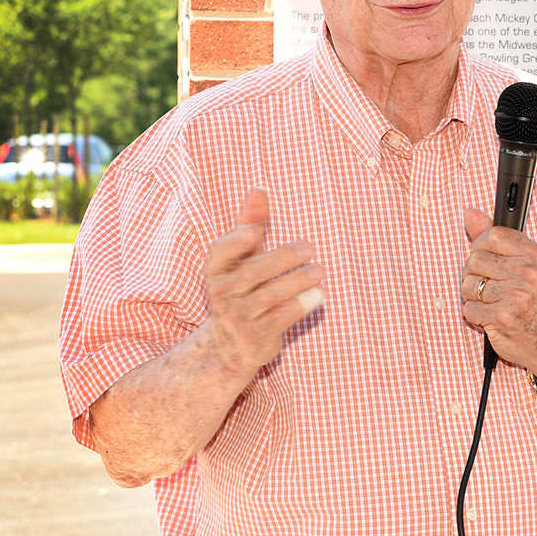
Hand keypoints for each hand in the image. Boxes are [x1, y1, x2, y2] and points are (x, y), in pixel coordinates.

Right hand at [205, 188, 324, 376]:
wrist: (227, 347)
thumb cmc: (240, 289)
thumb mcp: (241, 258)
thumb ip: (249, 223)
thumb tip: (259, 189)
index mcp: (217, 270)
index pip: (220, 252)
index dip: (235, 241)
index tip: (254, 230)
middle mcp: (222, 293)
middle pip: (252, 272)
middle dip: (282, 258)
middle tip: (309, 247)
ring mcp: (238, 317)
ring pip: (268, 297)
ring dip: (296, 282)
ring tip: (319, 270)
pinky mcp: (256, 337)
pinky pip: (280, 319)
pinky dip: (300, 306)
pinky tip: (319, 294)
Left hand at [461, 208, 536, 381]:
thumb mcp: (527, 264)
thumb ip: (497, 238)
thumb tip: (470, 214)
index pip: (494, 235)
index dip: (482, 247)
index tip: (488, 260)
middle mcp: (529, 273)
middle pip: (475, 259)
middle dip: (475, 275)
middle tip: (491, 287)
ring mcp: (517, 296)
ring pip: (469, 285)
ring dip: (474, 297)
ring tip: (492, 303)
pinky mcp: (504, 318)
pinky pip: (469, 308)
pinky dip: (475, 315)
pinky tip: (492, 317)